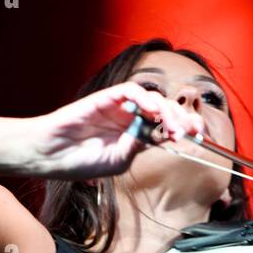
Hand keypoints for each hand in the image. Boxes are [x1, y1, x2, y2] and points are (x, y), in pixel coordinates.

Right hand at [18, 82, 204, 180]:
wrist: (54, 155)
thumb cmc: (82, 161)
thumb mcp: (120, 160)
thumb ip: (139, 145)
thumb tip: (160, 133)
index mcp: (135, 136)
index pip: (166, 127)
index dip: (183, 128)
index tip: (198, 136)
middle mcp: (131, 119)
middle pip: (164, 111)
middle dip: (181, 118)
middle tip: (192, 130)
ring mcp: (119, 107)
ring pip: (151, 99)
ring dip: (166, 110)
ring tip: (172, 126)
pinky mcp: (106, 98)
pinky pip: (130, 91)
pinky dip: (144, 98)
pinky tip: (151, 111)